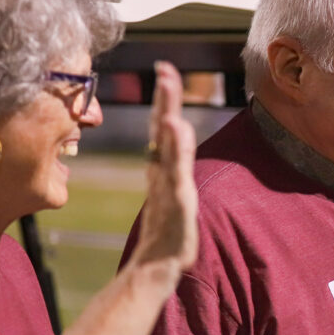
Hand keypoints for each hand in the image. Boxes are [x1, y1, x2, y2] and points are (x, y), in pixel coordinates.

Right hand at [129, 60, 197, 269]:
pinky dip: (175, 150)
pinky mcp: (175, 202)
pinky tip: (175, 128)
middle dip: (166, 98)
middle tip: (165, 70)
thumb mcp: (175, 194)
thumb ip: (175, 167)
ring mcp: (168, 185)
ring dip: (168, 116)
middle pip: (164, 128)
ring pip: (169, 146)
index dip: (165, 99)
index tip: (166, 70)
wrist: (157, 265)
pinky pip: (175, 172)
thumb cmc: (169, 232)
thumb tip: (174, 141)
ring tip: (168, 89)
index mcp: (164, 167)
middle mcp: (163, 172)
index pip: (165, 126)